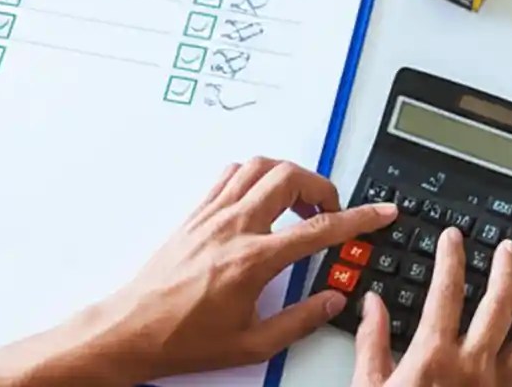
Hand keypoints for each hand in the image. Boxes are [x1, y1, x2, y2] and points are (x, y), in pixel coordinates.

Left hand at [0, 158, 398, 386]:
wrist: (130, 331)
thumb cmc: (182, 338)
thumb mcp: (253, 344)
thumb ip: (301, 319)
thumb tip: (331, 299)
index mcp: (254, 260)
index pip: (321, 228)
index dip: (359, 218)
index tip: (381, 212)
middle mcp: (234, 227)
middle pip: (291, 178)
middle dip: (323, 187)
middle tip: (333, 208)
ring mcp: (212, 215)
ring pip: (261, 166)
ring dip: (290, 175)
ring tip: (300, 199)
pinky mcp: (195, 213)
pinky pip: (230, 175)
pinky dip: (255, 175)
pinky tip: (262, 196)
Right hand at [350, 228, 511, 386]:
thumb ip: (370, 342)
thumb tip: (371, 305)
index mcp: (434, 357)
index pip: (448, 290)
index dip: (452, 256)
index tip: (453, 239)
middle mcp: (473, 367)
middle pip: (501, 301)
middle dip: (506, 266)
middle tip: (504, 248)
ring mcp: (498, 384)